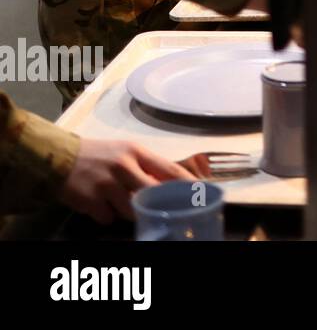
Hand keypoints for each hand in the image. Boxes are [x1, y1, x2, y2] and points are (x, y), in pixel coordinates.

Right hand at [58, 139, 192, 223]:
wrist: (59, 157)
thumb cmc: (100, 155)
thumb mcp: (126, 152)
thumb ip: (147, 166)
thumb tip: (173, 184)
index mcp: (137, 152)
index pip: (171, 170)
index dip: (189, 184)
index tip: (202, 194)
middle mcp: (124, 166)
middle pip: (154, 194)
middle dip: (159, 204)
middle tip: (163, 209)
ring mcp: (106, 184)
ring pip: (132, 210)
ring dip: (130, 211)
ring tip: (120, 202)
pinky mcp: (90, 200)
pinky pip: (108, 218)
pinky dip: (107, 215)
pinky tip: (100, 205)